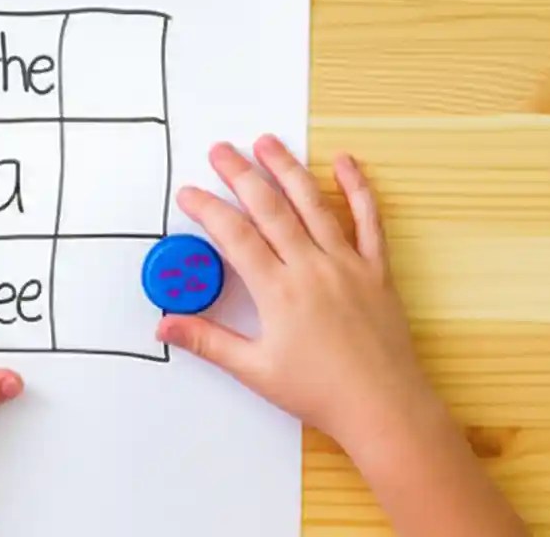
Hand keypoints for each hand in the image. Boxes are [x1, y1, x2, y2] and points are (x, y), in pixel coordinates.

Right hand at [156, 136, 434, 452]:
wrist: (384, 407)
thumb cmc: (321, 393)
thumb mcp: (255, 370)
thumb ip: (207, 341)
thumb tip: (164, 326)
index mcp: (279, 292)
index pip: (234, 237)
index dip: (208, 210)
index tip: (189, 193)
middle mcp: (311, 268)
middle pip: (269, 209)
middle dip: (240, 175)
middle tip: (220, 150)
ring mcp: (346, 264)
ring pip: (312, 204)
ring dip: (287, 169)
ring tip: (266, 142)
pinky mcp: (375, 269)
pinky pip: (368, 220)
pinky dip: (357, 188)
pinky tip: (345, 162)